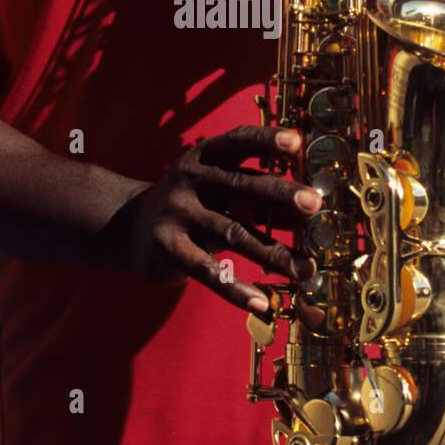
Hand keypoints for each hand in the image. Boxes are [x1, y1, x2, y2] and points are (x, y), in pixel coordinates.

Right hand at [100, 126, 320, 312]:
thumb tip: (310, 208)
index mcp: (206, 157)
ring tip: (306, 269)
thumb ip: (256, 194)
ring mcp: (178, 213)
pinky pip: (206, 271)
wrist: (130, 227)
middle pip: (241, 186)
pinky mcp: (168, 248)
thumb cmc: (194, 204)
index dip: (266, 140)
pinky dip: (235, 289)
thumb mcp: (218, 188)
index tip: (295, 143)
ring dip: (273, 253)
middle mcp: (191, 180)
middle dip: (280, 195)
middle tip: (314, 204)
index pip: (238, 142)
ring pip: (233, 233)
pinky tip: (262, 303)